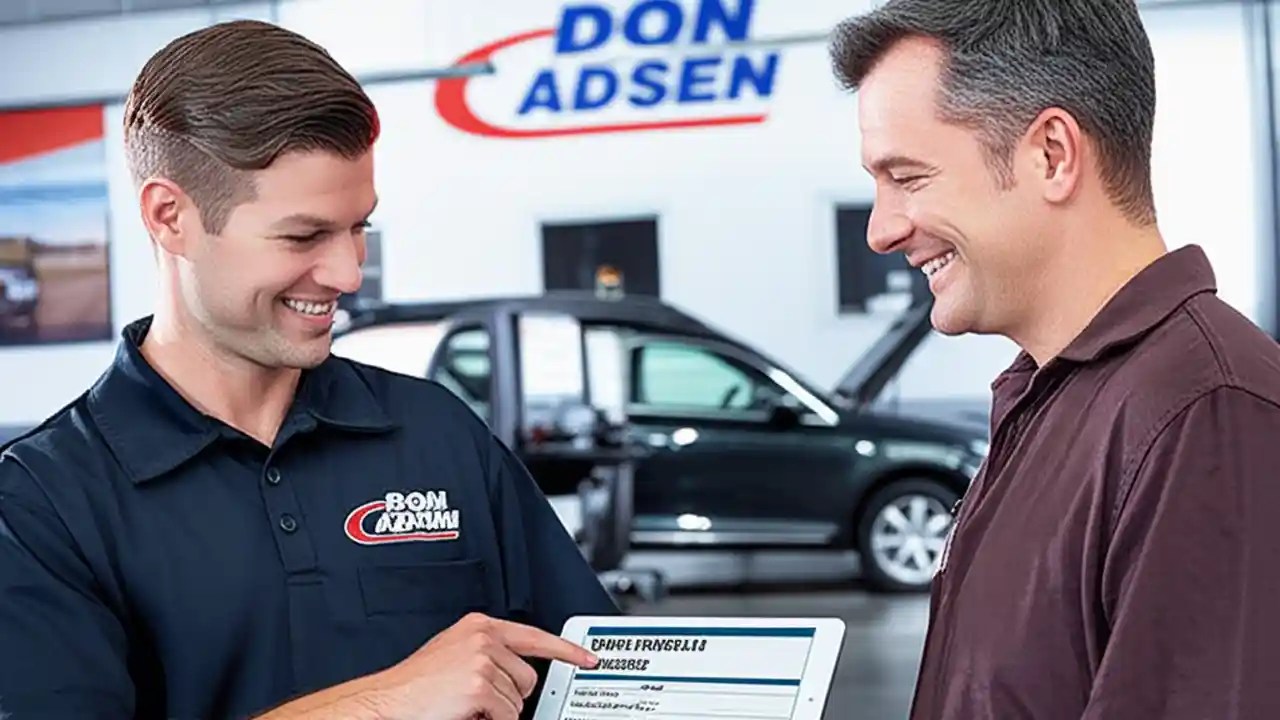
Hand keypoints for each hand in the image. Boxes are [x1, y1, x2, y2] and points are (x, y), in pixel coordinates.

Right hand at [372, 612, 598, 719]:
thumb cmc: (416, 685)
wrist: (387, 701)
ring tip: (464, 704)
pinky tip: (465, 712)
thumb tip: (519, 672)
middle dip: (509, 696)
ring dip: (495, 711)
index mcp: (480, 625)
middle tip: (478, 699)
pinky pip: (505, 716)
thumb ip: (488, 654)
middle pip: (529, 678)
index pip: (536, 636)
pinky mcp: (479, 685)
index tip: (590, 658)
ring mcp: (482, 660)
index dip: (568, 650)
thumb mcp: (455, 654)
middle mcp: (484, 637)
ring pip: (517, 701)